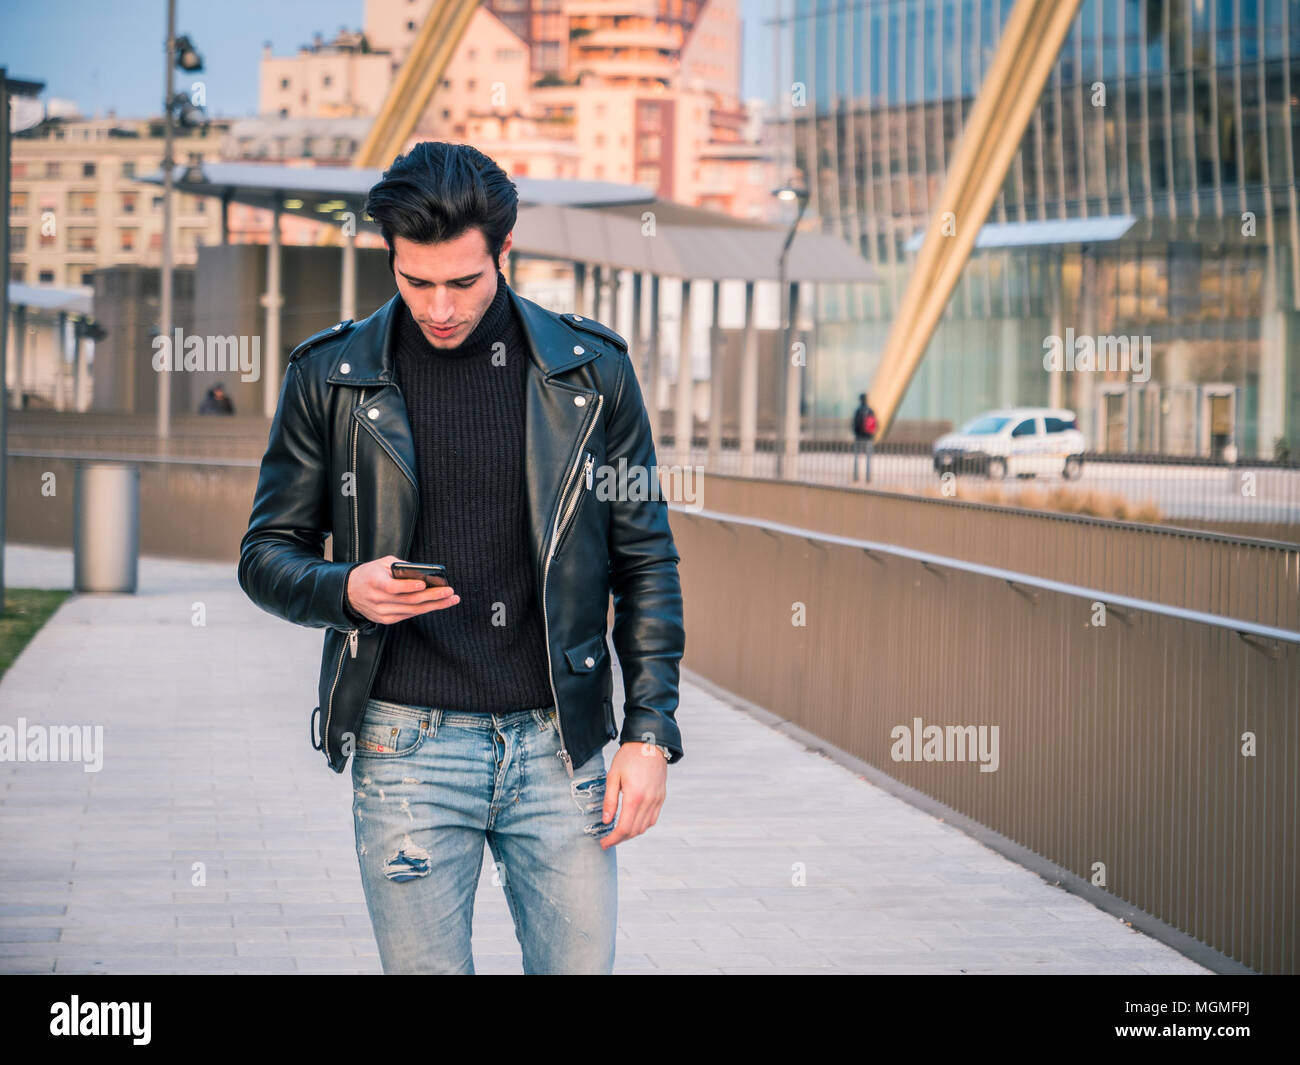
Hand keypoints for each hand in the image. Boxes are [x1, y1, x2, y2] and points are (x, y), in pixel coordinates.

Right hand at [345, 554, 459, 624]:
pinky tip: (437, 604)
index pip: (392, 587)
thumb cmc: (369, 574)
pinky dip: (424, 609)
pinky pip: (408, 615)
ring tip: (450, 599)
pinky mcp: (386, 620)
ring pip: (412, 610)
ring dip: (434, 605)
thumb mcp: (382, 563)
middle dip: (432, 596)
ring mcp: (382, 612)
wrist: (349, 592)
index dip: (408, 586)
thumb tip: (424, 573)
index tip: (424, 584)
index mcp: (374, 582)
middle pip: (409, 600)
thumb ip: (401, 566)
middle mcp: (378, 599)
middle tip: (449, 592)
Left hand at [598, 741, 667, 849]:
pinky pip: (653, 818)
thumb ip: (610, 800)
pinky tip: (633, 822)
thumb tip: (606, 821)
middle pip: (634, 831)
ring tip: (619, 831)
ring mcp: (657, 800)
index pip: (624, 828)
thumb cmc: (629, 757)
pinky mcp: (661, 797)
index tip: (604, 843)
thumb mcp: (613, 776)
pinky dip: (642, 825)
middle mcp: (648, 801)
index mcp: (634, 797)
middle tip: (608, 839)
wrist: (650, 743)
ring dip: (631, 833)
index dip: (613, 839)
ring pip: (645, 827)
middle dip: (620, 839)